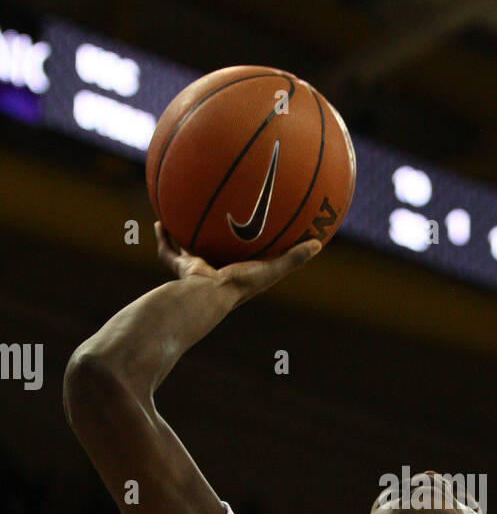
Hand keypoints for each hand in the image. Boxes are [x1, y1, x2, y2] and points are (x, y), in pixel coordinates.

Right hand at [154, 223, 321, 306]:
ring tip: (182, 217)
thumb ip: (293, 257)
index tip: (259, 234)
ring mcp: (198, 272)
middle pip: (219, 254)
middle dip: (219, 241)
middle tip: (220, 221)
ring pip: (190, 252)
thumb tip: (319, 242)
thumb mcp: (271, 269)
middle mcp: (218, 274)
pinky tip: (160, 221)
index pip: (250, 262)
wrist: (205, 296)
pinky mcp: (181, 269)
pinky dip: (164, 238)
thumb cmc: (240, 286)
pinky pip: (169, 252)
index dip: (255, 250)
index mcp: (240, 276)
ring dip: (186, 238)